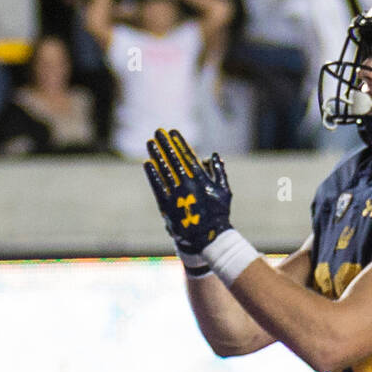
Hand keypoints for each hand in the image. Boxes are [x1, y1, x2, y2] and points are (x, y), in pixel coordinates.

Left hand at [143, 127, 232, 256]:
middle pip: (174, 159)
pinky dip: (152, 175)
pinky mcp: (167, 206)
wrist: (207, 239)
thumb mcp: (224, 191)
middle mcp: (188, 185)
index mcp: (202, 179)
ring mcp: (176, 195)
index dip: (179, 143)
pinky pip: (157, 187)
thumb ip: (219, 171)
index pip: (188, 156)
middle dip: (165, 144)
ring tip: (150, 143)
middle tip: (158, 132)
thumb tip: (213, 155)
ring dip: (156, 155)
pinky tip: (147, 164)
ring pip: (164, 170)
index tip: (172, 132)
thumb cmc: (217, 214)